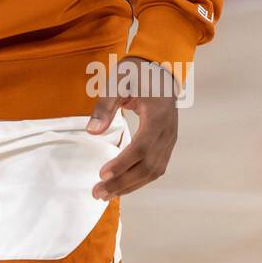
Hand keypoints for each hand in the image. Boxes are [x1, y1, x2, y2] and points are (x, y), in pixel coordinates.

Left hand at [85, 55, 178, 200]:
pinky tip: (123, 185)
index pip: (141, 147)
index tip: (102, 174)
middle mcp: (167, 132)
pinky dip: (140, 179)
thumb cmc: (137, 73)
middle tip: (98, 193)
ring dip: (130, 185)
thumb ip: (105, 106)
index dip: (122, 163)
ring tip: (107, 194)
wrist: (161, 68)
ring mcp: (170, 139)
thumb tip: (91, 132)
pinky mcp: (167, 143)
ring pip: (154, 171)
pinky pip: (156, 167)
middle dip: (123, 182)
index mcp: (158, 117)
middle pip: (148, 166)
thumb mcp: (117, 82)